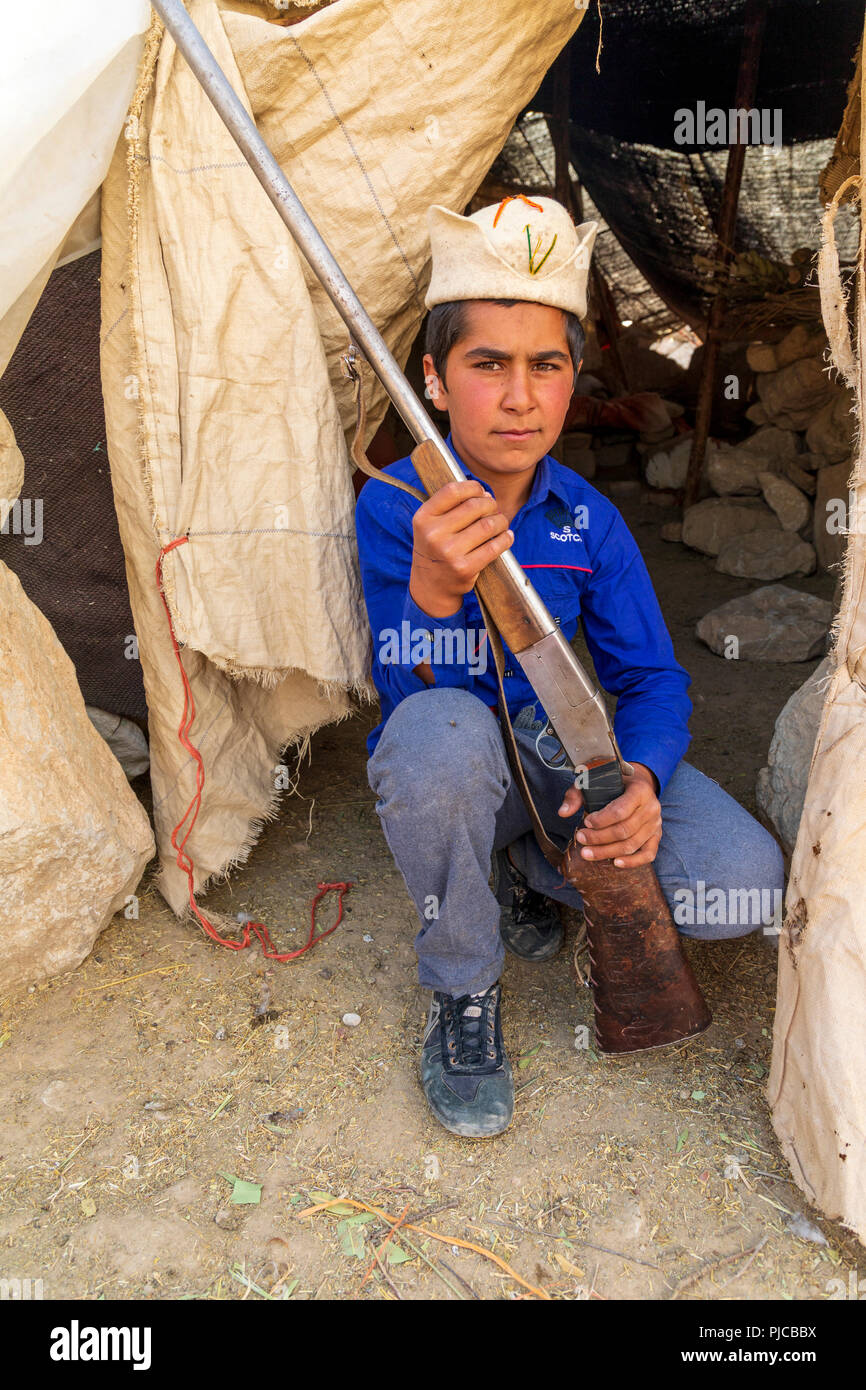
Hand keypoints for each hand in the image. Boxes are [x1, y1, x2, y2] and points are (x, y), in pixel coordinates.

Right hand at [409, 479, 511, 618]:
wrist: (430, 586)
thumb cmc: (436, 547)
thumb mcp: (431, 524)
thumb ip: (451, 506)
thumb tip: (486, 494)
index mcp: (423, 518)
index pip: (453, 491)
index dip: (473, 487)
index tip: (481, 492)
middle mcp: (433, 534)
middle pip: (474, 506)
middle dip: (491, 505)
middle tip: (494, 510)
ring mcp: (449, 552)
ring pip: (488, 525)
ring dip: (501, 521)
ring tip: (501, 523)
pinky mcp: (464, 568)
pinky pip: (494, 547)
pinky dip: (505, 539)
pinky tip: (506, 536)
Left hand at [557, 762, 661, 867]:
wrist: (638, 784)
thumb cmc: (614, 783)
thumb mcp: (594, 781)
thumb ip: (577, 795)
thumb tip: (562, 813)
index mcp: (640, 790)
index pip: (620, 811)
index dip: (601, 820)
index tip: (585, 822)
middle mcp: (652, 808)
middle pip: (624, 830)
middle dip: (599, 838)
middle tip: (580, 838)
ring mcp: (656, 824)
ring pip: (632, 844)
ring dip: (607, 852)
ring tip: (587, 853)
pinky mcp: (656, 836)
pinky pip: (648, 854)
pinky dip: (632, 862)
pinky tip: (615, 863)